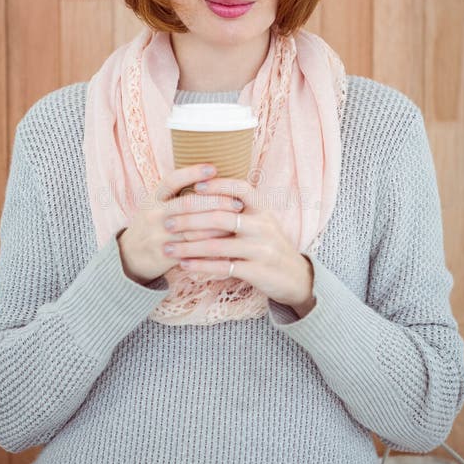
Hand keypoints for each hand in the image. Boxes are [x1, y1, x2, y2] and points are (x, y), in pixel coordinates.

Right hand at [116, 163, 246, 284]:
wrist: (130, 255)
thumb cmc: (153, 224)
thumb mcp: (157, 204)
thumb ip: (178, 192)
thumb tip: (213, 176)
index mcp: (154, 198)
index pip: (173, 180)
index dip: (193, 173)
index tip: (214, 168)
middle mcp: (154, 214)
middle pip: (188, 204)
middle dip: (216, 202)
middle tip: (238, 203)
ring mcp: (158, 235)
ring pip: (194, 229)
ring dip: (219, 226)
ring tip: (238, 222)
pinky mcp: (164, 255)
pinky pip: (192, 250)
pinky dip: (211, 246)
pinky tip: (227, 243)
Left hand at [161, 175, 314, 311]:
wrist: (297, 278)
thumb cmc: (270, 247)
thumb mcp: (263, 223)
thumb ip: (241, 209)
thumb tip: (206, 192)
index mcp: (263, 210)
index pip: (240, 189)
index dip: (217, 185)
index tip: (193, 185)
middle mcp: (263, 226)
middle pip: (221, 216)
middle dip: (189, 218)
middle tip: (166, 221)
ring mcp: (261, 250)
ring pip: (217, 244)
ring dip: (188, 246)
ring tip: (167, 247)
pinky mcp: (257, 271)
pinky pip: (223, 267)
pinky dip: (201, 265)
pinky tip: (184, 264)